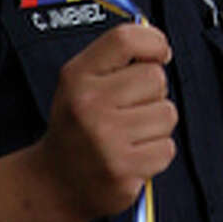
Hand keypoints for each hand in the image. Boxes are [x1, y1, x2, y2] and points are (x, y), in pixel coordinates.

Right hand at [36, 22, 177, 221]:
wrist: (55, 182)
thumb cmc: (75, 126)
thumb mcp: (80, 80)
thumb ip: (116, 56)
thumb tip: (159, 46)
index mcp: (78, 77)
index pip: (126, 39)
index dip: (152, 41)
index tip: (158, 53)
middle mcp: (90, 106)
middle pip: (156, 77)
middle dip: (152, 92)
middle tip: (129, 108)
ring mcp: (107, 141)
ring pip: (167, 114)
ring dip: (156, 124)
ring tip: (130, 133)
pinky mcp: (123, 172)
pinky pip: (167, 149)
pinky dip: (156, 152)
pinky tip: (132, 154)